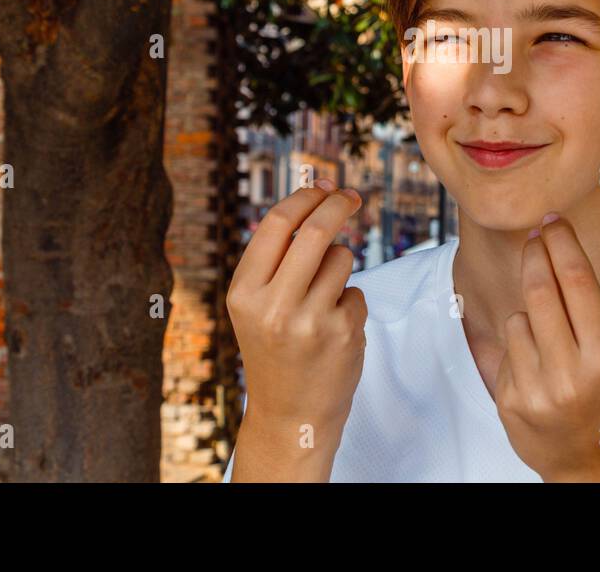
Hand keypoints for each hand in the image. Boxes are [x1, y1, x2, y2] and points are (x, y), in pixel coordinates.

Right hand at [226, 180, 366, 480]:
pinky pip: (356, 291)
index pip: (277, 224)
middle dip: (339, 204)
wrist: (291, 414)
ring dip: (341, 264)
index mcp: (243, 292)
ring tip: (324, 297)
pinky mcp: (343, 333)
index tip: (325, 186)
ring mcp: (310, 321)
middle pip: (315, 230)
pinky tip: (334, 330)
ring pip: (342, 257)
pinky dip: (350, 301)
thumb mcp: (257, 304)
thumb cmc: (275, 347)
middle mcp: (273, 306)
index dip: (305, 196)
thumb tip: (319, 190)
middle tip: (354, 196)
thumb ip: (279, 255)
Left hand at [493, 214, 599, 481]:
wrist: (592, 466)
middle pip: (541, 291)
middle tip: (534, 236)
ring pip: (518, 318)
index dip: (562, 244)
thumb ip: (587, 313)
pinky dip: (518, 349)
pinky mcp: (508, 402)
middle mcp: (569, 374)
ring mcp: (535, 390)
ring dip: (528, 314)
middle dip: (535, 256)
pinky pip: (506, 350)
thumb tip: (554, 250)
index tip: (552, 222)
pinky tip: (536, 369)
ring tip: (549, 341)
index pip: (578, 283)